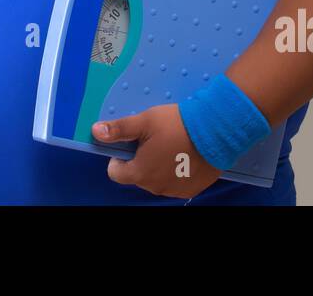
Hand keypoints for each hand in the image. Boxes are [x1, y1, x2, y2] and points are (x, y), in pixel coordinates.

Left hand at [94, 104, 222, 199]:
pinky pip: (175, 182)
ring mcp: (175, 191)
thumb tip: (95, 131)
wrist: (217, 130)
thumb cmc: (177, 125)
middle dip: (141, 159)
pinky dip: (176, 171)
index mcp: (140, 173)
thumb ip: (119, 129)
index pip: (115, 173)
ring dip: (159, 166)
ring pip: (157, 179)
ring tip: (172, 145)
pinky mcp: (192, 189)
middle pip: (138, 175)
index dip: (119, 157)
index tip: (131, 143)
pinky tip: (185, 155)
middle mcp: (155, 187)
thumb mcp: (144, 121)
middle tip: (155, 139)